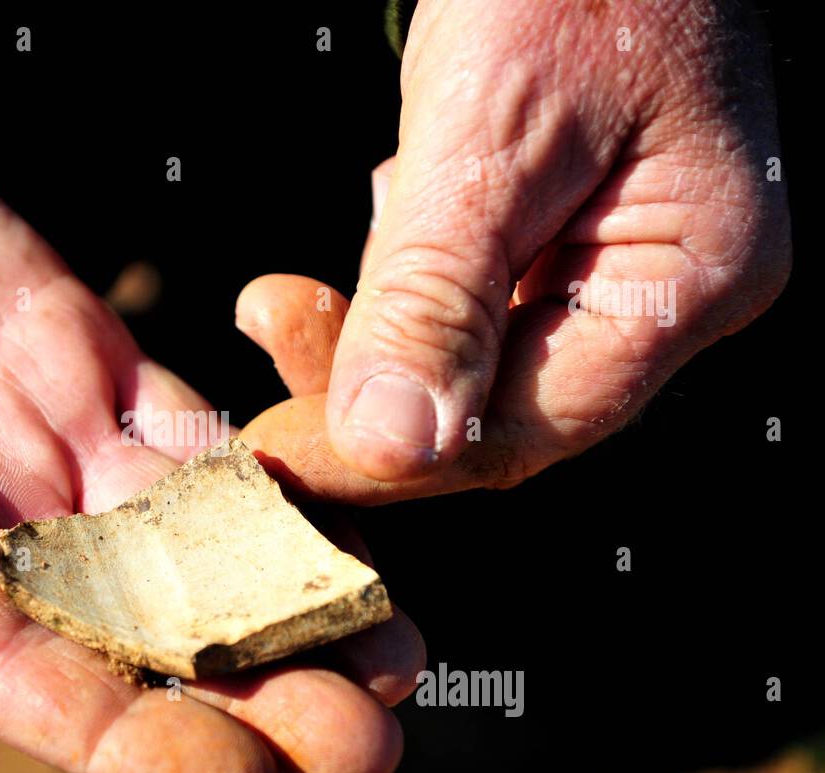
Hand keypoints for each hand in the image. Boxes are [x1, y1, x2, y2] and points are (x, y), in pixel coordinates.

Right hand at [0, 70, 423, 772]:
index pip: (5, 668)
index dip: (116, 730)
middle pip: (124, 636)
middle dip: (243, 694)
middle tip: (368, 750)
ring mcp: (34, 443)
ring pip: (181, 549)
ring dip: (287, 607)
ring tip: (399, 664)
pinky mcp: (81, 358)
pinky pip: (188, 437)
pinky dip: (267, 487)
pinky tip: (351, 532)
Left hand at [240, 0, 789, 501]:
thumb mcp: (487, 129)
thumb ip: (437, 295)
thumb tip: (393, 448)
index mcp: (692, 274)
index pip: (528, 429)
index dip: (397, 456)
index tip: (277, 444)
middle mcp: (671, 291)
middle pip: (495, 408)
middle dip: (365, 379)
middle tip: (267, 317)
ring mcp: (624, 265)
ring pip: (472, 360)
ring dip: (373, 324)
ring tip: (297, 282)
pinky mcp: (572, 238)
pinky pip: (474, 302)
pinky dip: (405, 278)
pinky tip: (389, 206)